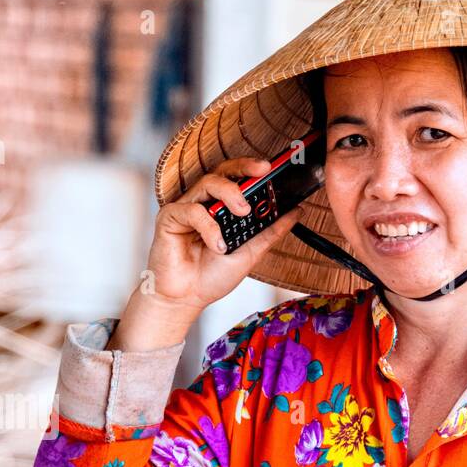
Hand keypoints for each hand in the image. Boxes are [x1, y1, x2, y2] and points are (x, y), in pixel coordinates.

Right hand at [142, 156, 308, 316]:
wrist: (187, 299)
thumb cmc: (212, 276)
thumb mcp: (250, 252)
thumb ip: (271, 231)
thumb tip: (297, 211)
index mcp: (222, 208)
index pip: (238, 179)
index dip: (254, 169)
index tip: (273, 166)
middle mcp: (204, 203)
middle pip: (223, 171)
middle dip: (244, 167)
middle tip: (262, 171)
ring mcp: (186, 207)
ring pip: (208, 183)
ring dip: (230, 194)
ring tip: (244, 212)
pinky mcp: (169, 217)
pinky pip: (192, 210)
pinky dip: (208, 226)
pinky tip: (217, 245)